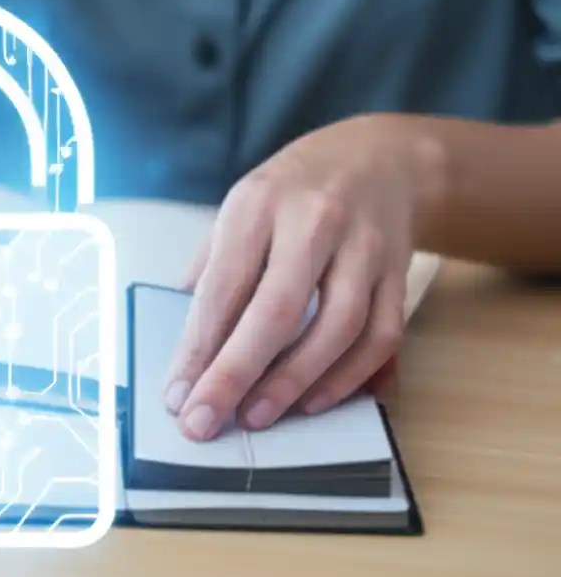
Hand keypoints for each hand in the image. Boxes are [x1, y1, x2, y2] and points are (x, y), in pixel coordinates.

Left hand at [164, 114, 444, 440]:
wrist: (379, 155)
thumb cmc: (291, 193)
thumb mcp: (240, 209)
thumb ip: (213, 271)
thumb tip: (185, 347)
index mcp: (257, 204)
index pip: (222, 287)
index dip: (198, 349)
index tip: (177, 397)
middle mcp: (314, 221)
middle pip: (277, 310)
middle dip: (237, 375)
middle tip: (207, 421)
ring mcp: (364, 245)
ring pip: (337, 328)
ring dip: (295, 382)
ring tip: (257, 417)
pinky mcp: (399, 270)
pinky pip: (381, 335)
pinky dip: (349, 376)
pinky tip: (315, 401)